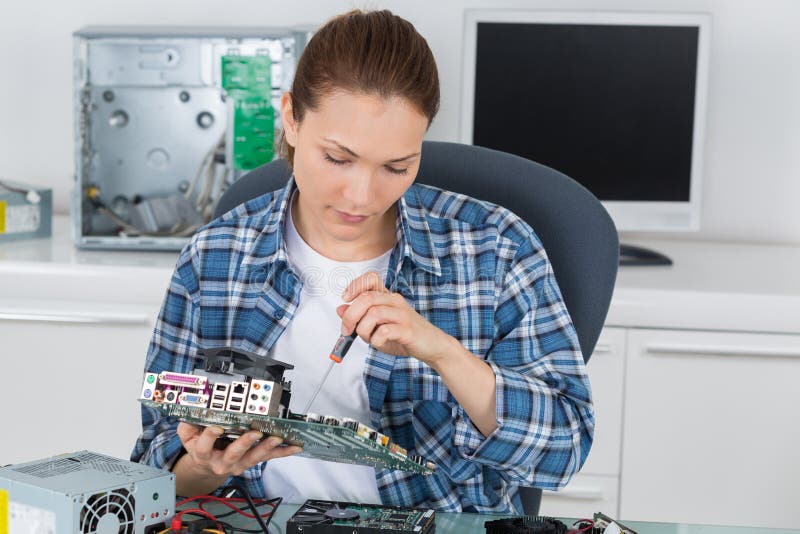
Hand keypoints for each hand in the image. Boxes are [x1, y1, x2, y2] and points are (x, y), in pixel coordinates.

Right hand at [173, 423, 301, 494]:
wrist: (207, 467)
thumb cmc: (200, 447)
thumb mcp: (188, 437)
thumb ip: (186, 427)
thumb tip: (190, 414)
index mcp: (204, 454)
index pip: (204, 446)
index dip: (210, 436)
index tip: (217, 427)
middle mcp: (222, 462)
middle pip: (233, 454)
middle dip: (245, 443)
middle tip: (254, 432)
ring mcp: (239, 463)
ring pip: (254, 457)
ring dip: (267, 447)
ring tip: (278, 438)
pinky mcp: (252, 461)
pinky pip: (268, 457)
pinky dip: (283, 452)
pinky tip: (295, 447)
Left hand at [336, 271, 456, 365]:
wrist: (432, 346)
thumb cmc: (404, 336)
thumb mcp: (378, 327)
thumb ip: (360, 317)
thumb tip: (340, 309)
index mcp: (388, 298)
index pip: (371, 278)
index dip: (355, 285)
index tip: (346, 299)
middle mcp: (395, 302)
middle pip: (366, 298)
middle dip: (350, 315)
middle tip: (347, 330)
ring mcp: (402, 315)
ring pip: (373, 313)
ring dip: (363, 329)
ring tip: (367, 338)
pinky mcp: (407, 329)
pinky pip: (384, 331)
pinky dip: (376, 340)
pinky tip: (380, 343)